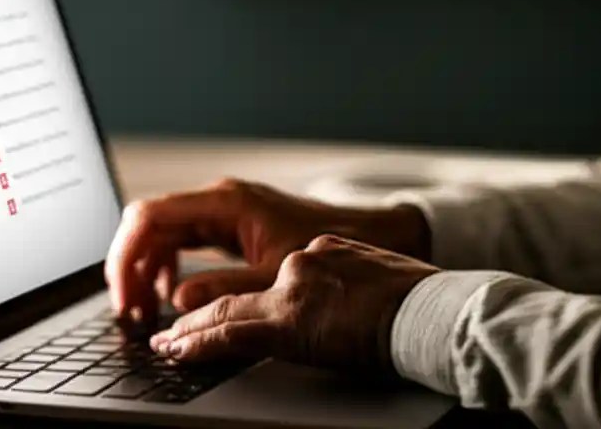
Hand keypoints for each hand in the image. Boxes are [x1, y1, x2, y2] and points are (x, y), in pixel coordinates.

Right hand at [105, 178, 429, 322]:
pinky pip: (185, 241)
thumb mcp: (273, 277)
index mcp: (224, 201)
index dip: (125, 257)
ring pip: (165, 234)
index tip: (123, 296)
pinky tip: (172, 295)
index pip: (148, 217)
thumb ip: (223, 290)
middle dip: (131, 268)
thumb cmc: (331, 245)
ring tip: (144, 311)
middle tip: (129, 313)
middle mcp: (219, 200)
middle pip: (149, 225)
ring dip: (147, 270)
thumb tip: (175, 304)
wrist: (375, 235)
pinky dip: (170, 267)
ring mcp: (225, 211)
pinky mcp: (233, 226)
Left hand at [148, 234, 438, 369]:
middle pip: (241, 291)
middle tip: (172, 327)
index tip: (220, 304)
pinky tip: (177, 350)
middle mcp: (303, 261)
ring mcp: (293, 286)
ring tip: (166, 343)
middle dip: (202, 310)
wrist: (434, 311)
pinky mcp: (289, 317)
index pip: (273, 276)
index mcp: (327, 251)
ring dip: (191, 329)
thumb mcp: (380, 284)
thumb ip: (348, 286)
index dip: (241, 293)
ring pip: (227, 310)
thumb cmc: (422, 305)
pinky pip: (232, 332)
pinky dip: (199, 342)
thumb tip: (340, 307)